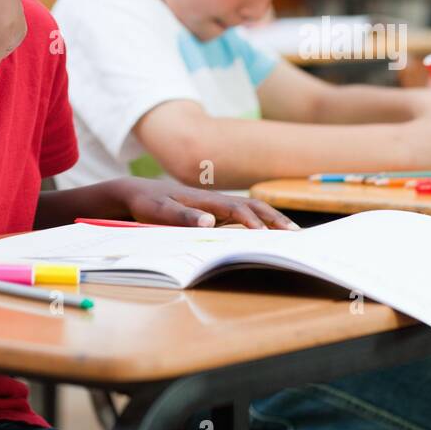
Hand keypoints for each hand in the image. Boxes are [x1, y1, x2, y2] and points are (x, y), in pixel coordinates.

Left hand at [112, 177, 299, 229]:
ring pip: (249, 211)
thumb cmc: (147, 202)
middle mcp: (214, 201)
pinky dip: (258, 224)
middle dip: (273, 218)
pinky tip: (266, 236)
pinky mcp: (212, 213)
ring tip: (290, 234)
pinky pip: (241, 218)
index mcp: (204, 199)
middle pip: (251, 206)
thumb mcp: (159, 210)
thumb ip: (182, 215)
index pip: (236, 209)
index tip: (265, 235)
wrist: (136, 193)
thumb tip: (209, 222)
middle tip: (295, 234)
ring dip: (270, 220)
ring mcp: (215, 206)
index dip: (251, 221)